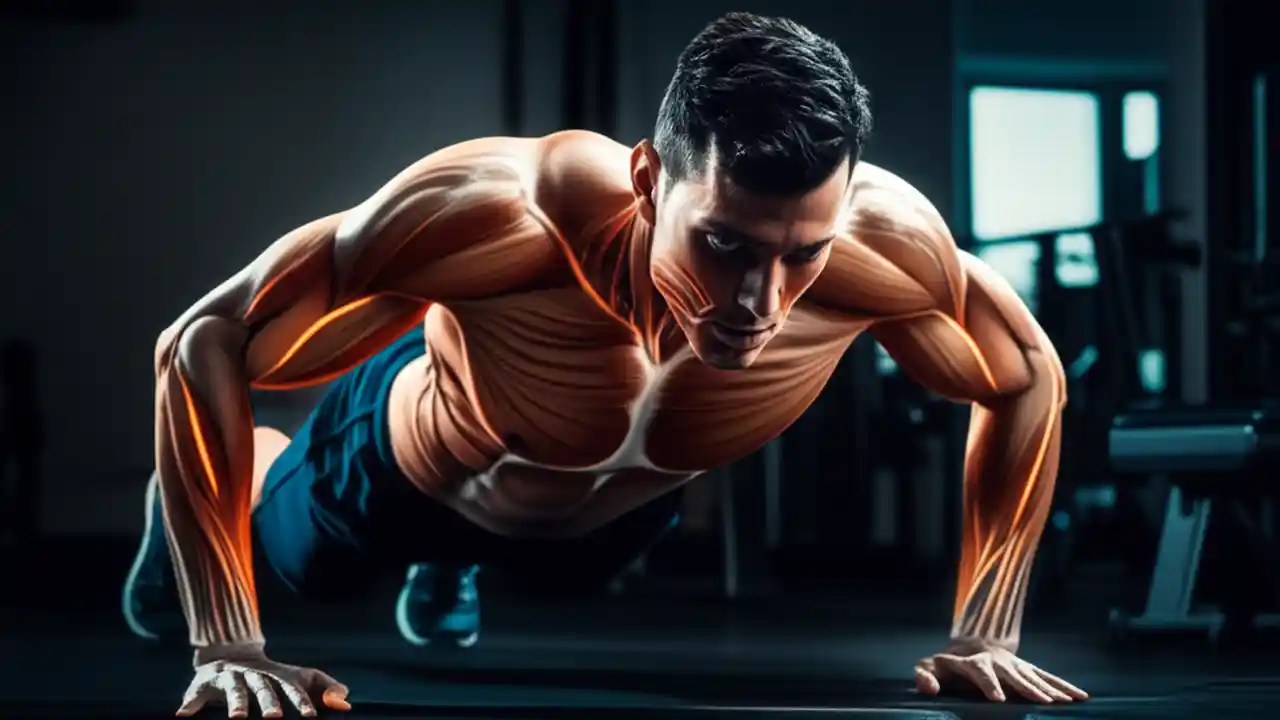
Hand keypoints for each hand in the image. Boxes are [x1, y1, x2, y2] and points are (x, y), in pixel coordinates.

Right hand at [176, 644, 350, 717]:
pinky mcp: (204, 684)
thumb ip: (326, 688)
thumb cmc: (274, 676)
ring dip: (235, 704)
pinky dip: (189, 705)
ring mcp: (230, 679)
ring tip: (235, 718)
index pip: (292, 689)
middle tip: (274, 718)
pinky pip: (194, 696)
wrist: (232, 654)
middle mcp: (255, 676)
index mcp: (279, 676)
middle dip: (269, 703)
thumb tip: (348, 704)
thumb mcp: (302, 677)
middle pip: (263, 689)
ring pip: (233, 691)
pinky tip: (183, 716)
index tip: (309, 716)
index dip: (301, 702)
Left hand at [914, 640, 1087, 703]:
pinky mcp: (1027, 668)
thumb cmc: (947, 665)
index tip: (998, 700)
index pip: (980, 671)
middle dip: (1029, 688)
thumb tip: (930, 689)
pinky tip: (1080, 696)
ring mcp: (1014, 664)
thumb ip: (925, 676)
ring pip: (1035, 675)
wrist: (967, 645)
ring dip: (1051, 688)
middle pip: (1014, 675)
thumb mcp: (931, 667)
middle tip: (1044, 702)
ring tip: (1066, 701)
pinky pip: (1048, 677)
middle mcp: (997, 661)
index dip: (989, 684)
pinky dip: (1064, 686)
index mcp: (973, 661)